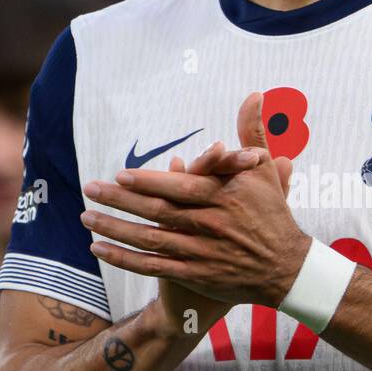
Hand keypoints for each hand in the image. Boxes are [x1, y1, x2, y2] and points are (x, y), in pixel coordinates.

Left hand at [81, 93, 310, 308]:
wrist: (285, 267)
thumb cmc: (271, 213)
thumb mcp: (264, 171)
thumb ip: (252, 133)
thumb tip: (255, 95)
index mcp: (224, 198)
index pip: (182, 188)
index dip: (150, 183)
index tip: (121, 175)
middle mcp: (210, 225)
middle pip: (159, 212)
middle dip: (122, 201)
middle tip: (90, 188)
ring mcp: (200, 253)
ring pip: (151, 240)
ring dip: (116, 229)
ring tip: (86, 217)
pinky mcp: (195, 275)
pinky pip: (153, 267)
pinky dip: (124, 259)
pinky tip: (99, 248)